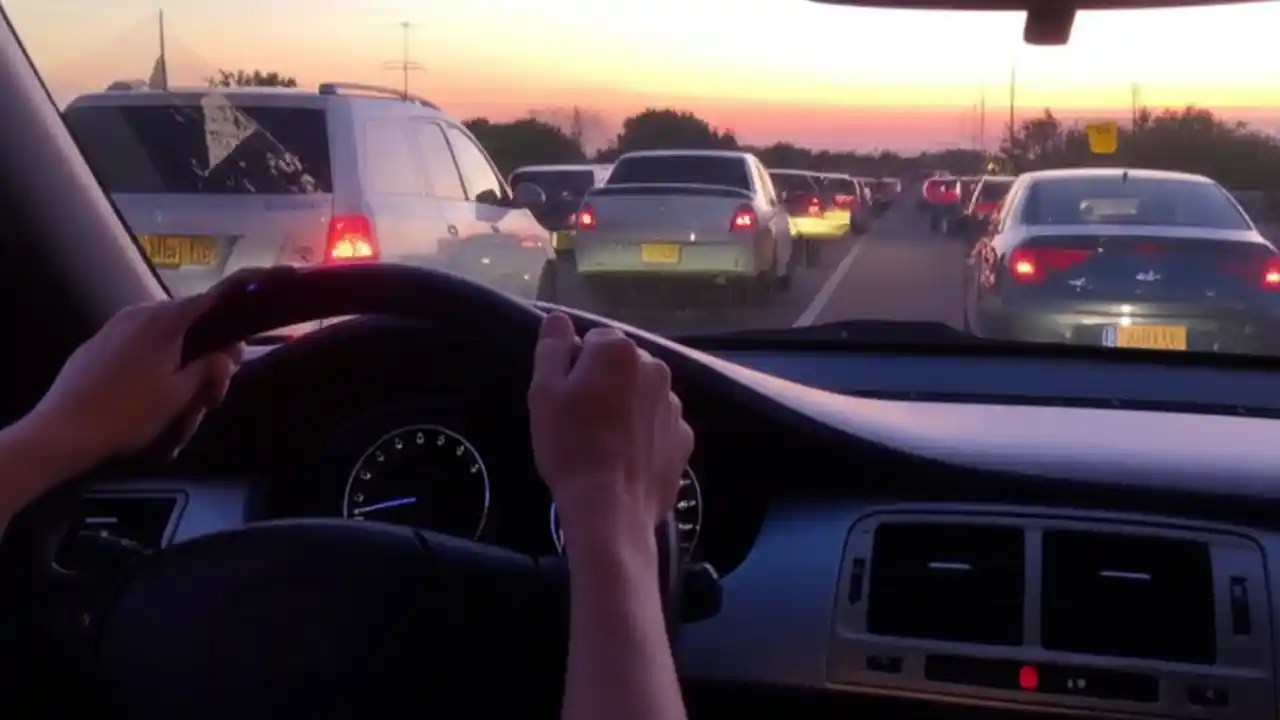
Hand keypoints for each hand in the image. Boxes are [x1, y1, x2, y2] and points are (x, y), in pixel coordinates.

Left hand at [28, 293, 241, 471]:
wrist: (64, 429)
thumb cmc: (130, 412)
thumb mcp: (181, 395)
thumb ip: (210, 370)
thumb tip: (229, 352)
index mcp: (165, 320)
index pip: (211, 298)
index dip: (234, 306)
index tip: (245, 327)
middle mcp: (140, 312)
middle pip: (187, 318)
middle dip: (205, 345)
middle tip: (211, 390)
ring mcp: (114, 325)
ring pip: (161, 331)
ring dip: (178, 354)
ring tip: (179, 394)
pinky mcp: (96, 342)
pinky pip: (137, 339)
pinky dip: (152, 356)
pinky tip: (147, 387)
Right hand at [528, 313, 692, 549]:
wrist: (610, 508)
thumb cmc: (570, 445)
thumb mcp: (544, 393)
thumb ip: (551, 348)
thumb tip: (558, 317)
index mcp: (619, 351)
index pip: (594, 341)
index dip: (575, 366)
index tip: (565, 396)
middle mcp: (655, 367)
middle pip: (622, 365)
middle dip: (605, 382)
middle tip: (581, 421)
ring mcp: (674, 404)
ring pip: (643, 394)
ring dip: (627, 406)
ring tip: (604, 442)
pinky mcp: (685, 437)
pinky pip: (659, 424)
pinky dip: (646, 434)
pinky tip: (627, 458)